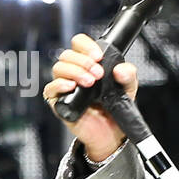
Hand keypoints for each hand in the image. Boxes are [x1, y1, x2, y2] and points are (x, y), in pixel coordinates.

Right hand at [42, 32, 138, 161]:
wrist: (112, 133)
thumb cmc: (115, 108)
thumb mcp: (128, 89)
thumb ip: (128, 76)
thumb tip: (121, 69)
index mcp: (88, 64)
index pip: (79, 44)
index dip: (86, 46)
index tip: (99, 56)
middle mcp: (74, 72)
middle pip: (67, 55)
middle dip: (84, 61)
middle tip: (99, 74)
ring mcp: (64, 86)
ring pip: (59, 68)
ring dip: (75, 71)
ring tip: (90, 82)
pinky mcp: (59, 101)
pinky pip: (50, 88)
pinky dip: (60, 84)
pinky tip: (72, 86)